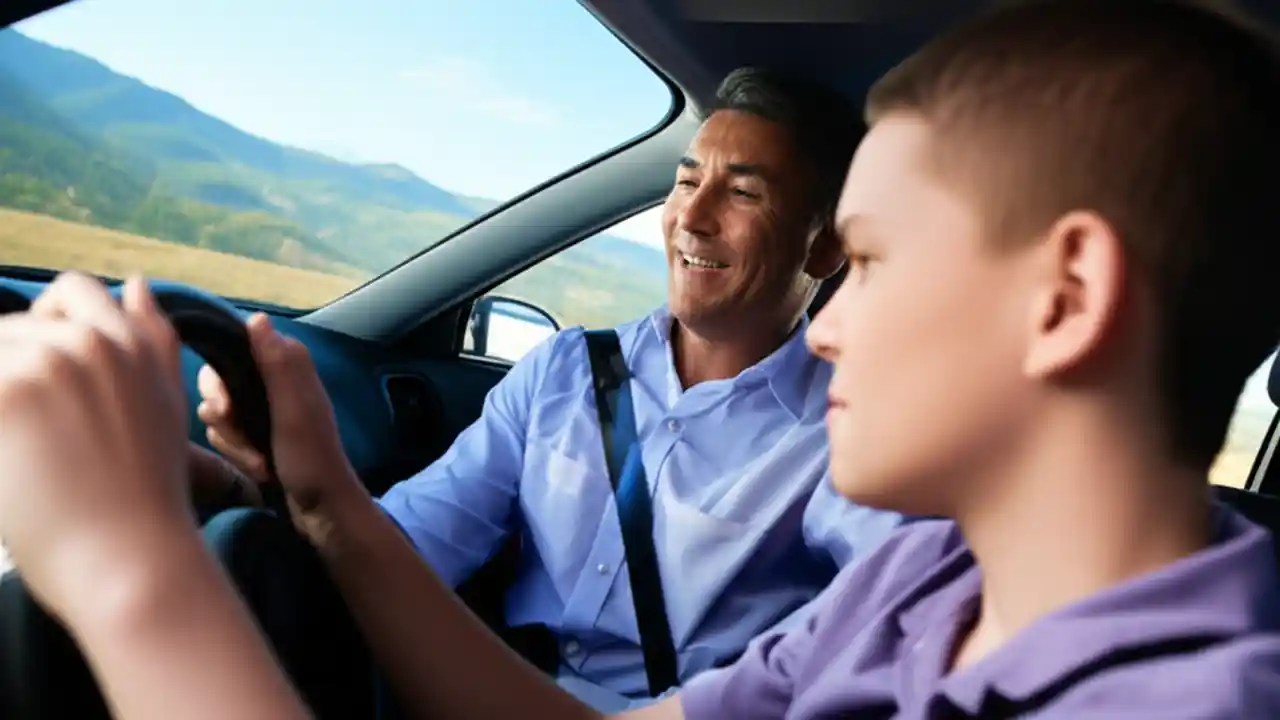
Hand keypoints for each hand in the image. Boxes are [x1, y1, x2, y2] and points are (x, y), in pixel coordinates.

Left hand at [0, 273, 194, 622]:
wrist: (132, 560)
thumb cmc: (146, 497)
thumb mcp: (166, 407)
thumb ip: (153, 341)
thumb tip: (136, 282)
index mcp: (130, 342)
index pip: (70, 292)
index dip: (47, 325)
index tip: (42, 380)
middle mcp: (89, 341)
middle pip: (11, 329)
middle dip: (10, 376)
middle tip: (34, 438)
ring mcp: (43, 364)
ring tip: (23, 455)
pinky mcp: (3, 394)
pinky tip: (9, 463)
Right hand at [196, 312, 364, 538]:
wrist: (321, 510)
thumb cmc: (310, 459)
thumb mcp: (294, 410)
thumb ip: (276, 364)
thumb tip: (256, 316)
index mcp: (288, 364)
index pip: (229, 349)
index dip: (218, 382)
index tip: (225, 409)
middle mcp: (275, 379)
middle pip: (216, 382)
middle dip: (224, 418)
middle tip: (239, 437)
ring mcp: (263, 408)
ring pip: (218, 413)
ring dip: (234, 443)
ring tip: (259, 463)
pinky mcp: (256, 433)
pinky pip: (225, 435)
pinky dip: (237, 454)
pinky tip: (258, 470)